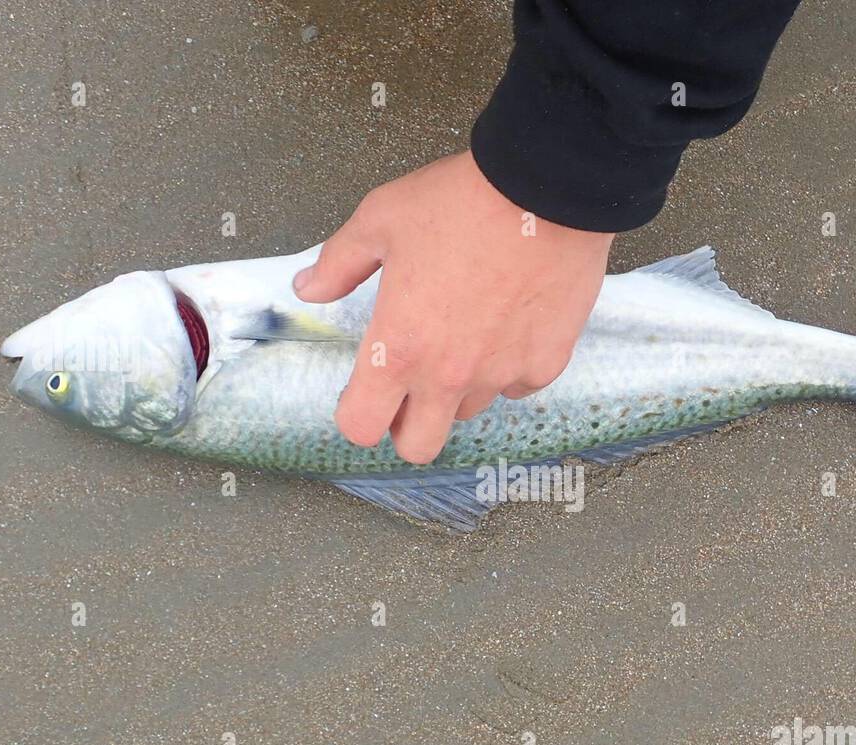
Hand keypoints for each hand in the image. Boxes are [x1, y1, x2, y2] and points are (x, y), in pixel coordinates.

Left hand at [293, 151, 613, 463]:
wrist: (544, 187)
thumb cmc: (461, 202)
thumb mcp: (381, 220)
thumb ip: (339, 263)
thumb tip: (310, 288)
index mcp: (397, 348)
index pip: (361, 427)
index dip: (358, 415)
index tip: (365, 395)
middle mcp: (448, 375)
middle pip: (418, 446)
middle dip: (408, 425)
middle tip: (411, 386)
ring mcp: (500, 375)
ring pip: (469, 410)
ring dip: (459, 388)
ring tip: (464, 336)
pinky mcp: (545, 363)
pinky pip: (518, 385)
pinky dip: (508, 366)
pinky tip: (507, 325)